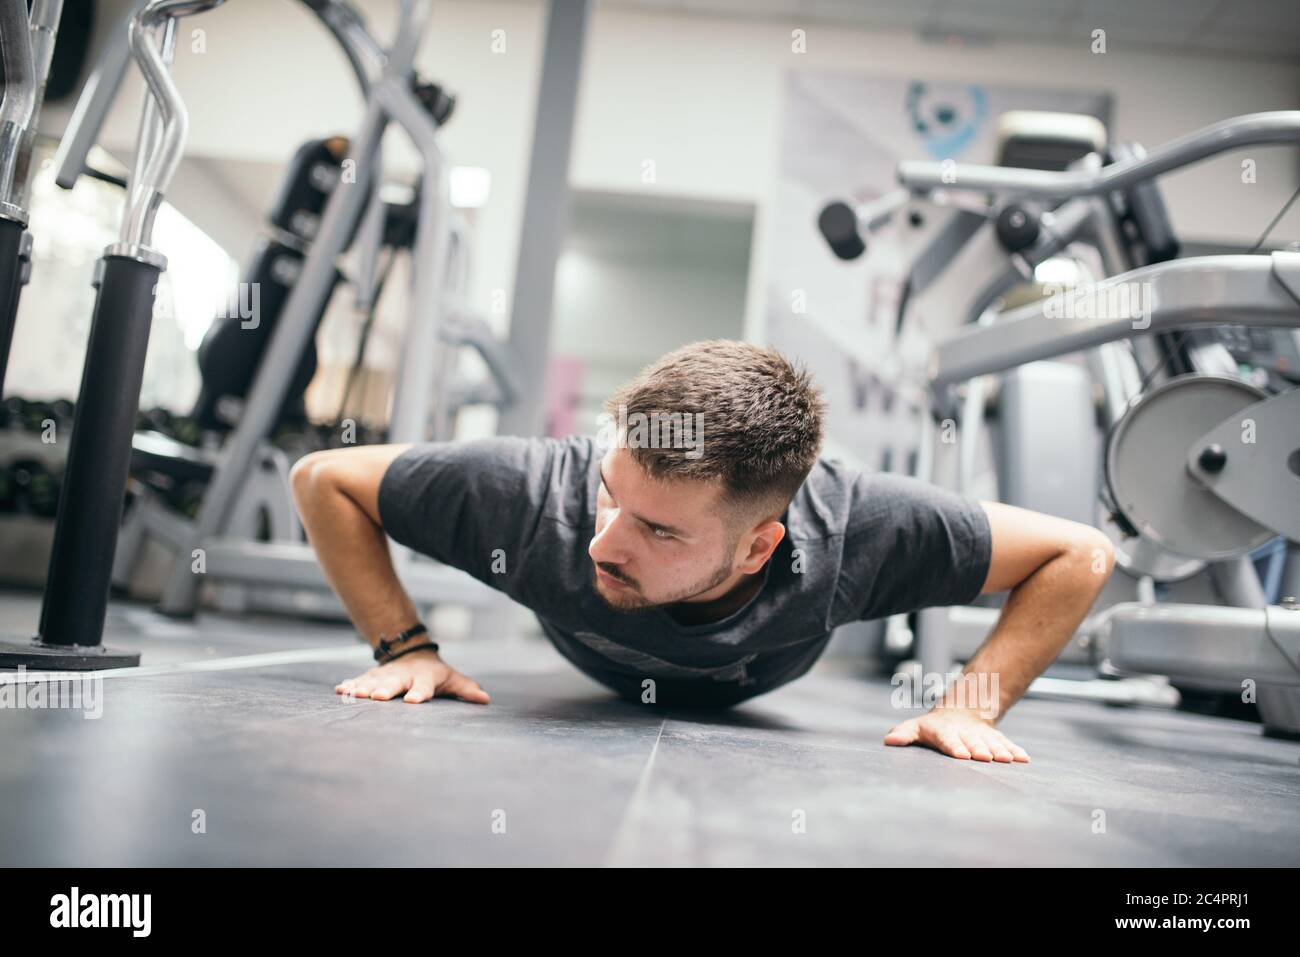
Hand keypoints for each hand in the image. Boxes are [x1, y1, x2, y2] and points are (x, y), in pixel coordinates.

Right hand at [335, 648, 489, 704]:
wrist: (412, 653)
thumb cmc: (434, 673)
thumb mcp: (451, 679)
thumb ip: (465, 689)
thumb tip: (485, 699)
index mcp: (425, 677)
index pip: (424, 686)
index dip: (420, 693)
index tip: (413, 701)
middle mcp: (404, 675)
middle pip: (394, 682)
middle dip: (385, 689)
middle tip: (378, 696)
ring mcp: (386, 675)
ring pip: (374, 680)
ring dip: (364, 687)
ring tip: (354, 695)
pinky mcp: (372, 677)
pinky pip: (359, 680)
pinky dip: (350, 685)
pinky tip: (339, 690)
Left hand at [884, 707, 1028, 761]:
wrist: (960, 712)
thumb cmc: (933, 727)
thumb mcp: (916, 728)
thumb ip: (903, 733)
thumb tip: (889, 740)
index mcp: (945, 731)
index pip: (948, 740)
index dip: (955, 747)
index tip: (961, 756)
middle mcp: (965, 733)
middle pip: (973, 742)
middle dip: (979, 750)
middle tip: (986, 758)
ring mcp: (981, 736)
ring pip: (991, 743)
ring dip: (999, 751)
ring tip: (1006, 760)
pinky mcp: (995, 738)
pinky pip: (1006, 744)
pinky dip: (1015, 751)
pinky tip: (1024, 759)